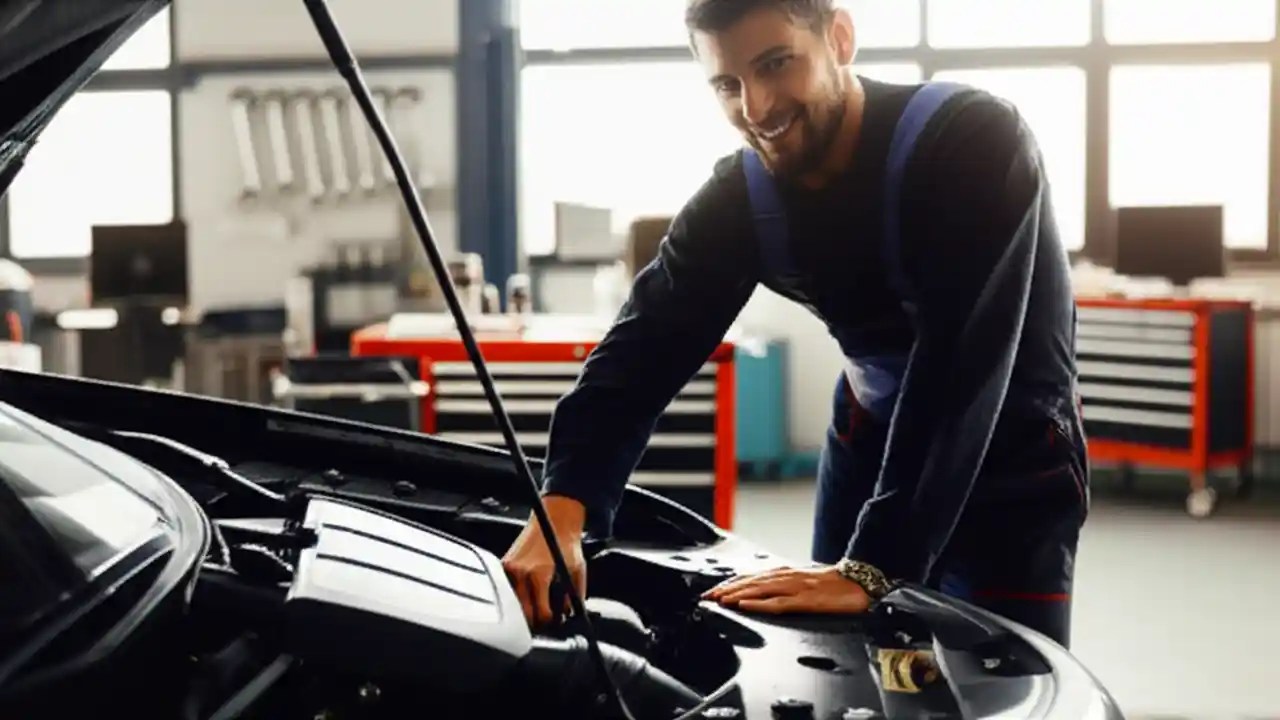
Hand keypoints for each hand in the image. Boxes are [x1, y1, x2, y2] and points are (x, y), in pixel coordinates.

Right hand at [500, 495, 587, 628]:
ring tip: (534, 609)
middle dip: (534, 621)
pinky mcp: (504, 564)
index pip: (539, 612)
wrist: (555, 519)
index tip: (555, 621)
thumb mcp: (576, 570)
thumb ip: (574, 595)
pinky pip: (505, 588)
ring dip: (521, 609)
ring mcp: (509, 568)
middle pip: (522, 613)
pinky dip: (513, 595)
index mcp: (539, 575)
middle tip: (544, 621)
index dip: (549, 621)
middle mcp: (520, 573)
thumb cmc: (566, 542)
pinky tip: (524, 596)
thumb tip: (570, 614)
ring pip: (510, 603)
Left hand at [700, 565, 871, 614]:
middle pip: (751, 582)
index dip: (732, 583)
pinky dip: (759, 603)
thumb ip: (786, 587)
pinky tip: (746, 605)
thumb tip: (765, 594)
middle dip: (727, 589)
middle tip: (708, 596)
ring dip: (737, 593)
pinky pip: (779, 602)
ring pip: (760, 589)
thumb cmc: (834, 585)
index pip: (752, 577)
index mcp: (786, 573)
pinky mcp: (806, 600)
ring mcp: (796, 588)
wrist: (860, 581)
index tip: (714, 591)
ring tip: (720, 599)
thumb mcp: (804, 583)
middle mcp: (787, 577)